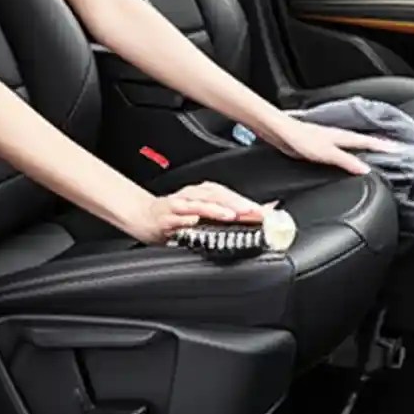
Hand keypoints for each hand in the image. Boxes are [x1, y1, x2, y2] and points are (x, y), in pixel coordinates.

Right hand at [130, 182, 267, 244]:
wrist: (143, 217)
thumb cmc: (176, 217)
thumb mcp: (204, 215)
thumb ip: (230, 214)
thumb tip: (263, 212)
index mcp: (206, 194)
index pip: (233, 196)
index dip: (251, 203)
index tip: (270, 212)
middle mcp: (195, 195)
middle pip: (221, 197)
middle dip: (240, 205)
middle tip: (258, 213)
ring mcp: (181, 203)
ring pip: (202, 202)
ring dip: (219, 208)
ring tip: (234, 214)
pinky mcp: (167, 214)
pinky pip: (180, 214)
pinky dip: (191, 215)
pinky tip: (198, 219)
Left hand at [266, 117, 397, 174]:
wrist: (281, 133)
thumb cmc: (301, 139)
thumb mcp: (327, 153)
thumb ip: (346, 161)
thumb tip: (365, 169)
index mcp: (343, 137)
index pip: (369, 142)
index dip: (383, 146)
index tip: (399, 150)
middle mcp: (338, 137)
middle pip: (363, 142)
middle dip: (378, 146)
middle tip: (393, 150)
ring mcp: (329, 141)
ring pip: (353, 144)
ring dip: (365, 148)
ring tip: (376, 154)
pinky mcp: (320, 146)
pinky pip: (342, 149)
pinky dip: (351, 153)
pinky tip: (348, 158)